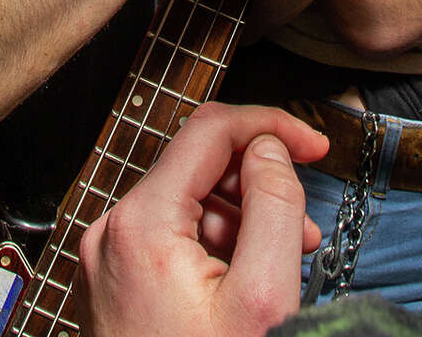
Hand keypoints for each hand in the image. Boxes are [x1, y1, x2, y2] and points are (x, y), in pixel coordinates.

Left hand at [80, 103, 328, 336]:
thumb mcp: (261, 294)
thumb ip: (274, 206)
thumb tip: (270, 151)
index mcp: (140, 225)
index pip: (210, 131)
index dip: (271, 127)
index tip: (313, 144)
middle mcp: (112, 234)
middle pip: (198, 167)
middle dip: (260, 185)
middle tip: (303, 224)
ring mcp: (108, 261)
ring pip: (189, 204)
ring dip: (244, 219)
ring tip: (282, 260)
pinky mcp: (115, 284)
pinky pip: (172, 238)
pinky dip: (218, 246)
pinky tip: (247, 280)